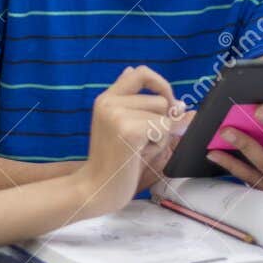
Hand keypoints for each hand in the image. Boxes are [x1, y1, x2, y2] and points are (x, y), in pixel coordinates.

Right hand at [75, 66, 185, 216]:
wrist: (94, 189)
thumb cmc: (113, 163)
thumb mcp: (124, 128)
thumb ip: (139, 108)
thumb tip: (166, 94)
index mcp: (106, 98)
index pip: (141, 73)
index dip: (161, 84)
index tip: (168, 104)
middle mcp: (109, 101)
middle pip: (161, 99)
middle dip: (162, 122)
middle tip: (142, 142)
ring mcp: (117, 114)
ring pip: (164, 115)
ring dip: (160, 136)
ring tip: (138, 149)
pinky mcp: (129, 130)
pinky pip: (163, 129)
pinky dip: (158, 145)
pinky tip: (138, 155)